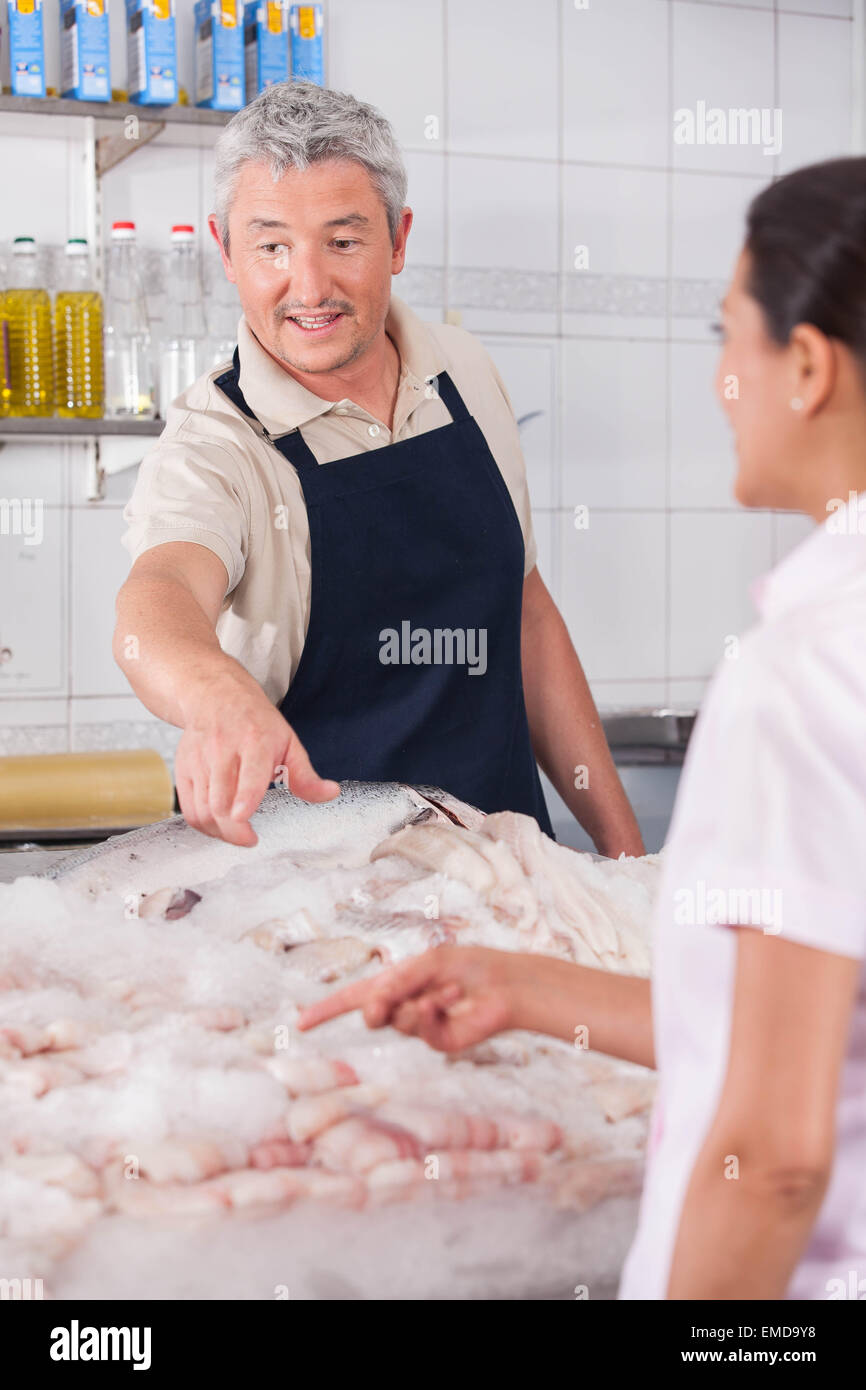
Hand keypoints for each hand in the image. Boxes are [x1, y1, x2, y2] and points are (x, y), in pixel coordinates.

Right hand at [175, 672, 338, 845]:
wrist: (215, 696)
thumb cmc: (255, 722)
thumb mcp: (288, 742)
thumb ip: (306, 775)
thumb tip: (331, 794)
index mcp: (255, 741)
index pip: (249, 773)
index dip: (244, 797)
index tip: (243, 817)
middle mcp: (224, 750)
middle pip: (220, 801)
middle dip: (234, 830)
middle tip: (249, 839)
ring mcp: (200, 761)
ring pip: (203, 809)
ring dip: (220, 832)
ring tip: (238, 834)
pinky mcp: (184, 770)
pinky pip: (189, 809)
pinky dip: (203, 825)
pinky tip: (219, 826)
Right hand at [296, 945, 525, 1052]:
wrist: (506, 985)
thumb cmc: (469, 966)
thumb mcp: (428, 964)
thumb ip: (397, 984)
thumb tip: (371, 1008)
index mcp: (397, 983)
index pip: (353, 997)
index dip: (327, 1010)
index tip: (300, 1023)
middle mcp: (404, 1005)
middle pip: (371, 1014)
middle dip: (377, 1006)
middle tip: (383, 1004)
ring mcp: (420, 1026)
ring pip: (398, 1023)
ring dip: (421, 1003)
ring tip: (450, 991)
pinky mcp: (439, 1042)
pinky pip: (421, 1032)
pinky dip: (433, 1015)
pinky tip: (453, 1002)